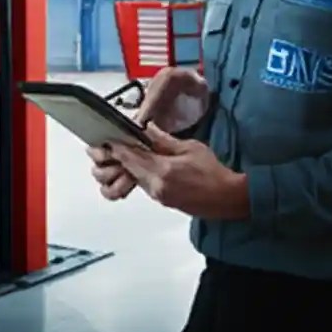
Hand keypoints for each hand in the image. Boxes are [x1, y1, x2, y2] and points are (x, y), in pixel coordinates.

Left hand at [87, 67, 208, 201]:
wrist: (226, 198)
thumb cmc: (214, 174)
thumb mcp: (191, 148)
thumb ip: (165, 141)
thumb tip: (149, 130)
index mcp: (163, 171)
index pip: (131, 158)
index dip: (117, 148)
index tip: (108, 140)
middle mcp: (157, 186)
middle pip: (129, 170)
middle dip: (117, 158)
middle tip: (105, 148)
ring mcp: (159, 196)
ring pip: (136, 178)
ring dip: (129, 167)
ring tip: (124, 154)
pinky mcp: (163, 201)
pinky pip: (145, 185)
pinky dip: (141, 175)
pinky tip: (144, 166)